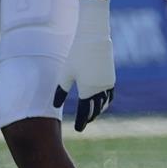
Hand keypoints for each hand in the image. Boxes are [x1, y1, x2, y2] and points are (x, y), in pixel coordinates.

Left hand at [65, 0, 115, 130]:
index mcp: (87, 90)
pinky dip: (106, 102)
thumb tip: (55, 106)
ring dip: (98, 111)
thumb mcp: (65, 73)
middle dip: (89, 118)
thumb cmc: (76, 54)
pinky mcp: (111, 78)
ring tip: (92, 115)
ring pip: (104, 104)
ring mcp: (107, 85)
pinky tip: (102, 103)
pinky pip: (110, 96)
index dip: (81, 122)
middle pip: (95, 110)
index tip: (78, 130)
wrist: (94, 38)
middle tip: (83, 124)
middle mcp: (99, 90)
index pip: (84, 112)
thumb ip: (61, 91)